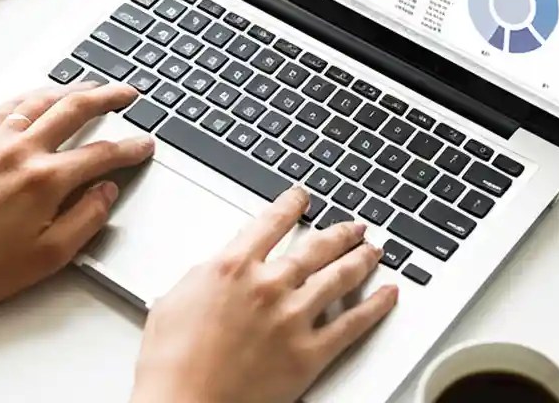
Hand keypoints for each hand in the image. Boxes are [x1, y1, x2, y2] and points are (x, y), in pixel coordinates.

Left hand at [0, 81, 152, 315]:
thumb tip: (106, 190)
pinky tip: (39, 97)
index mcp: (45, 181)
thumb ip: (87, 218)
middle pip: (75, 109)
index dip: (130, 147)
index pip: (101, 153)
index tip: (144, 144)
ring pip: (40, 100)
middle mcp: (20, 152)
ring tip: (91, 86)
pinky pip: (6, 107)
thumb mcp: (49, 255)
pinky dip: (29, 96)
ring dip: (71, 89)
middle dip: (108, 97)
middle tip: (128, 94)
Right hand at [131, 188, 398, 402]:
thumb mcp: (174, 300)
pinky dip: (375, 307)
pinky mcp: (309, 352)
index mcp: (233, 267)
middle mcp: (268, 285)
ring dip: (361, 259)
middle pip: (315, 246)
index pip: (271, 221)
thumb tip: (219, 270)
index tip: (303, 197)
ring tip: (373, 250)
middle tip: (353, 226)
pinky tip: (387, 295)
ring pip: (340, 276)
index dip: (291, 204)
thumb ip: (205, 277)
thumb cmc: (170, 362)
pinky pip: (352, 323)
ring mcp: (292, 317)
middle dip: (339, 232)